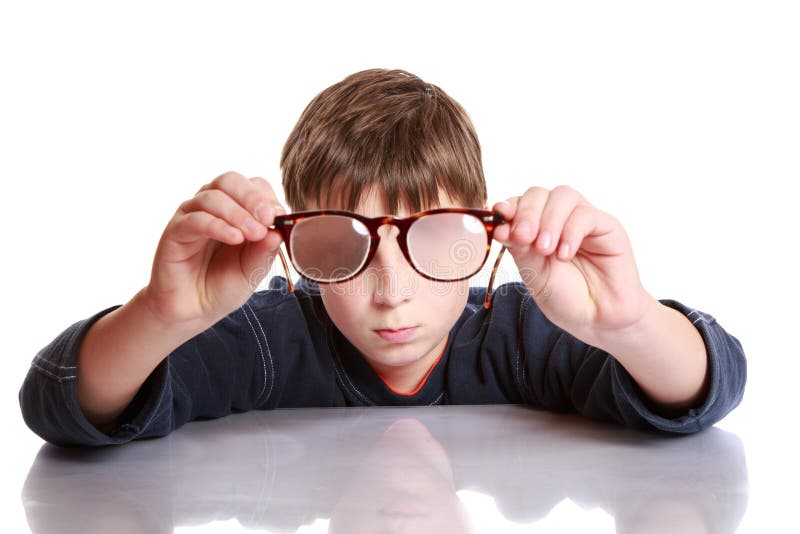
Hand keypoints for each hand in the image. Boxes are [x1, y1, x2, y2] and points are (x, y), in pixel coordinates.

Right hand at [142, 171, 285, 327]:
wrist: (195, 310)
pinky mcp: (175, 232)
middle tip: (268, 218)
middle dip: (252, 197)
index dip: (266, 196)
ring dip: (237, 213)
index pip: (252, 185)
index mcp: (235, 209)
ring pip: (212, 197)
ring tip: (253, 234)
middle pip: (230, 181)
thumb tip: (279, 231)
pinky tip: (234, 238)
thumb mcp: (253, 269)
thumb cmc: (224, 286)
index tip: (280, 215)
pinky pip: (195, 220)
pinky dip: (218, 226)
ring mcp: (192, 216)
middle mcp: (212, 207)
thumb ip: (265, 250)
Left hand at [492, 186, 652, 344]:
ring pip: (563, 196)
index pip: (519, 202)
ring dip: (549, 220)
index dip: (509, 206)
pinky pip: (586, 214)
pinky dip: (571, 232)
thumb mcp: (534, 274)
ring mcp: (583, 219)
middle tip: (522, 237)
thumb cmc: (566, 297)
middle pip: (539, 193)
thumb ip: (519, 249)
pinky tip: (565, 254)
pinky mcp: (607, 226)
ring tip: (545, 249)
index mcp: (537, 226)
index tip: (499, 215)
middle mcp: (559, 218)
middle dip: (526, 213)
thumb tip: (499, 227)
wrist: (597, 319)